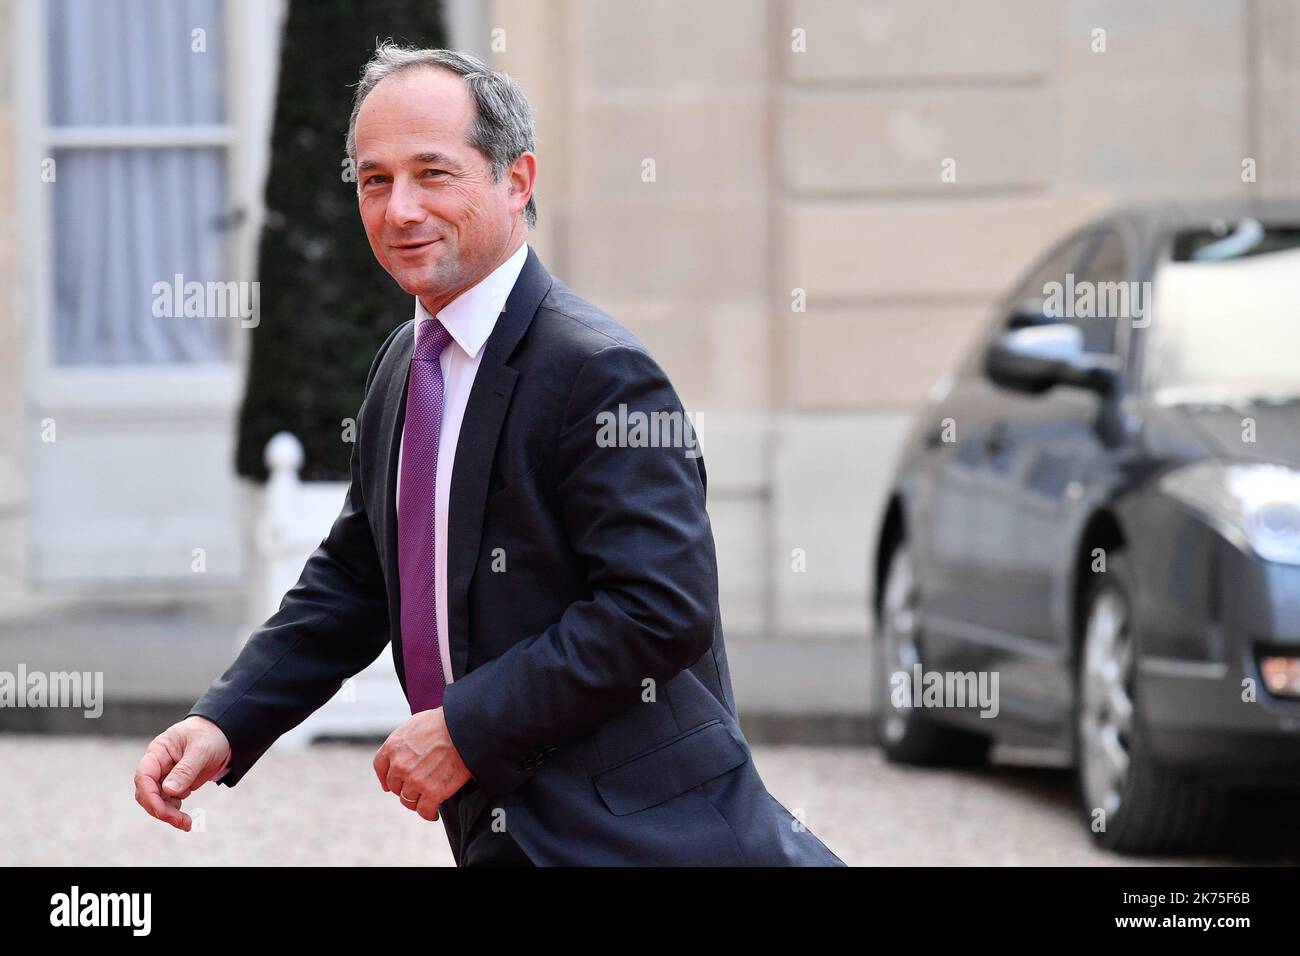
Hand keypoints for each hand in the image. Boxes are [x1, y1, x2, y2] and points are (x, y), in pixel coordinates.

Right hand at [134, 715, 230, 830]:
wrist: (223, 733)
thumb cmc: (210, 735)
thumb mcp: (201, 750)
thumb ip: (185, 769)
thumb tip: (169, 791)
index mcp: (159, 751)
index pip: (144, 776)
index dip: (149, 796)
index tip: (161, 811)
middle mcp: (158, 765)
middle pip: (148, 792)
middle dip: (160, 809)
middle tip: (180, 821)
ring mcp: (165, 775)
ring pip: (157, 801)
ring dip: (168, 814)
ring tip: (187, 824)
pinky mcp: (175, 784)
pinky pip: (168, 802)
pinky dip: (174, 812)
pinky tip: (186, 819)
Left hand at [373, 707, 471, 821]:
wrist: (464, 728)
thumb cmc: (444, 722)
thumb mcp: (415, 724)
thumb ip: (404, 740)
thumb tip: (404, 751)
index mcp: (393, 747)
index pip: (380, 768)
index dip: (386, 778)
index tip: (391, 784)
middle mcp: (399, 766)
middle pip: (395, 787)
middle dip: (405, 788)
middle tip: (417, 789)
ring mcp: (415, 780)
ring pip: (408, 800)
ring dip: (417, 802)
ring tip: (427, 801)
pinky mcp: (433, 791)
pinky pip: (425, 811)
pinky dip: (429, 814)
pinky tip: (434, 813)